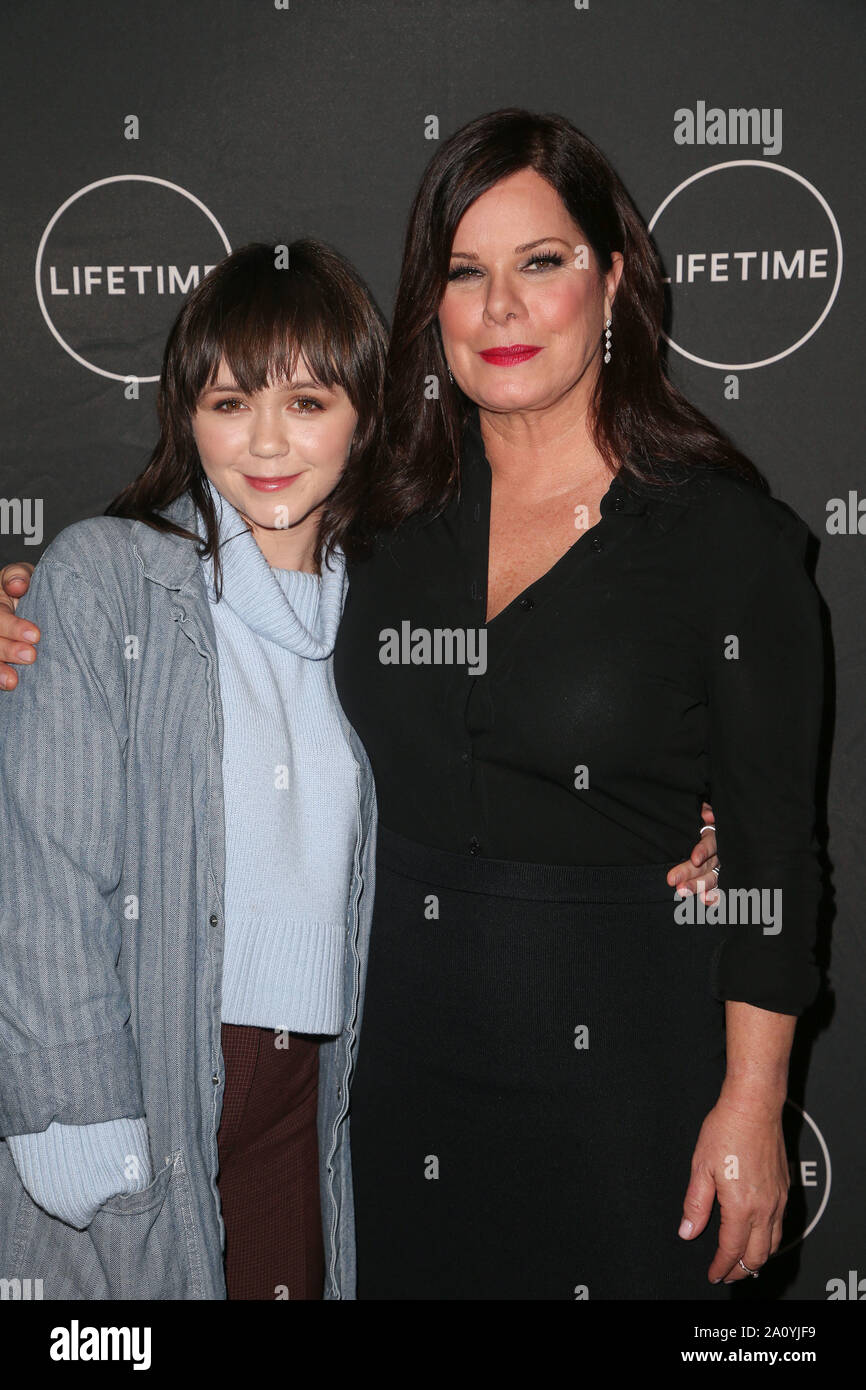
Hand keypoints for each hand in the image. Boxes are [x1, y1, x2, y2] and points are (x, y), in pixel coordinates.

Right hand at [0, 562, 37, 689]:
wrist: (29, 601)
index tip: (35, 636)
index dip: (13, 626)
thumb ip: (19, 576)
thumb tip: (17, 585)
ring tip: (12, 681)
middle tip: (30, 656)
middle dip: (7, 649)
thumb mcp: (22, 576)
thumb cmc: (27, 587)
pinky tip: (7, 685)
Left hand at [666, 801, 718, 903]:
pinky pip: (719, 888)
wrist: (707, 825)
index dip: (703, 850)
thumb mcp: (703, 814)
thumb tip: (707, 816)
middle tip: (678, 886)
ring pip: (712, 877)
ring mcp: (721, 866)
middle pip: (708, 864)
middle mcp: (720, 852)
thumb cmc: (702, 820)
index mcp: (716, 835)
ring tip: (683, 892)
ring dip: (699, 887)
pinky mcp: (719, 878)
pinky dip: (714, 896)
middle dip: (693, 875)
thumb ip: (706, 813)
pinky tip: (705, 900)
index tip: (694, 859)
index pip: (710, 843)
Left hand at [678, 1095, 788, 1283]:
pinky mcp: (784, 1188)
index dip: (721, 1266)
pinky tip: (760, 1235)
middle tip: (728, 1275)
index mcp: (741, 1206)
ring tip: (744, 1263)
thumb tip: (687, 1232)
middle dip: (742, 1270)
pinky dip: (770, 1239)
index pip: (731, 1249)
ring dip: (758, 1258)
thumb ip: (695, 1204)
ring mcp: (778, 1199)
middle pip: (758, 1255)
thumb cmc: (726, 1130)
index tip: (713, 1274)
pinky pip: (780, 1225)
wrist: (754, 1106)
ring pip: (773, 1243)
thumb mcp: (700, 1167)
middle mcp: (765, 1207)